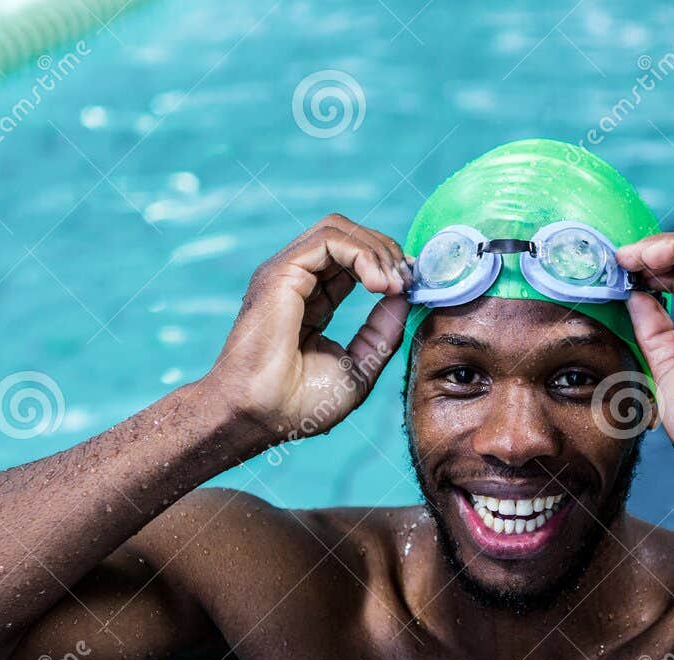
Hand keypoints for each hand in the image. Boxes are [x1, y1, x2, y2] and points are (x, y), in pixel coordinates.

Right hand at [205, 214, 411, 444]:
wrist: (261, 416)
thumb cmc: (297, 404)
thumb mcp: (358, 367)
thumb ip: (381, 332)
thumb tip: (404, 297)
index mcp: (311, 300)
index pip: (352, 261)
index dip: (387, 265)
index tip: (412, 287)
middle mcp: (296, 280)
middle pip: (348, 236)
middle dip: (387, 252)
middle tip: (408, 282)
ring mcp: (286, 273)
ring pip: (339, 229)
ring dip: (377, 250)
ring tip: (395, 284)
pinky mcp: (281, 272)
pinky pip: (329, 238)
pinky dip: (362, 253)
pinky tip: (379, 284)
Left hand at [618, 233, 673, 470]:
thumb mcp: (673, 372)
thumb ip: (657, 334)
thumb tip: (637, 299)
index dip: (672, 271)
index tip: (637, 277)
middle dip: (665, 253)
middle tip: (625, 262)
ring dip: (663, 246)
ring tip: (627, 258)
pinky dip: (669, 248)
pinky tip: (641, 258)